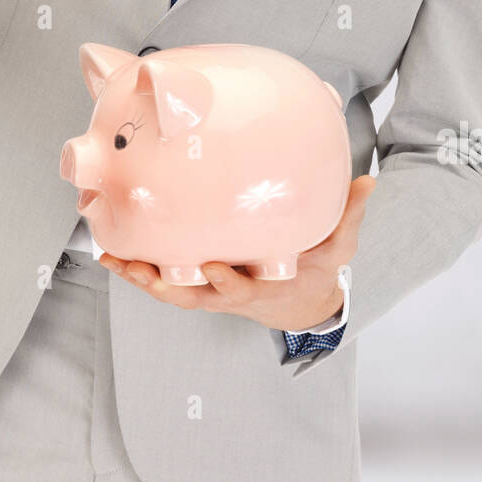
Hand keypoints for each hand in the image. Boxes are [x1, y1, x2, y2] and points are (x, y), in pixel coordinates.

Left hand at [98, 173, 376, 333]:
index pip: (241, 289)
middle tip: (140, 270)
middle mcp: (230, 293)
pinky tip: (111, 251)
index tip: (213, 268)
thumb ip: (349, 214)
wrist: (301, 301)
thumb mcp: (338, 246)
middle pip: (192, 296)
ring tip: (111, 258)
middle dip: (165, 285)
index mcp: (262, 286)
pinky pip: (163, 280)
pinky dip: (137, 269)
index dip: (226, 282)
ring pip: (170, 291)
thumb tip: (370, 180)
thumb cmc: (318, 268)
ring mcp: (210, 291)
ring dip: (140, 277)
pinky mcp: (196, 282)